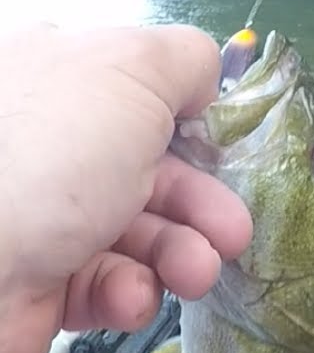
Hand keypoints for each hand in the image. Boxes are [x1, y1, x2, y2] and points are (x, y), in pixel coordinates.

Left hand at [0, 22, 252, 352]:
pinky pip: (107, 284)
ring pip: (140, 234)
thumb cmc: (47, 154)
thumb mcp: (132, 69)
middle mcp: (46, 143)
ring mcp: (42, 216)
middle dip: (203, 206)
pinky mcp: (40, 284)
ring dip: (181, 254)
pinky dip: (129, 290)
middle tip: (233, 234)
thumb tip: (202, 83)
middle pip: (153, 172)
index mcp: (57, 78)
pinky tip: (128, 292)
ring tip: (194, 271)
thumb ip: (186, 60)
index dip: (190, 126)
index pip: (138, 95)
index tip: (224, 153)